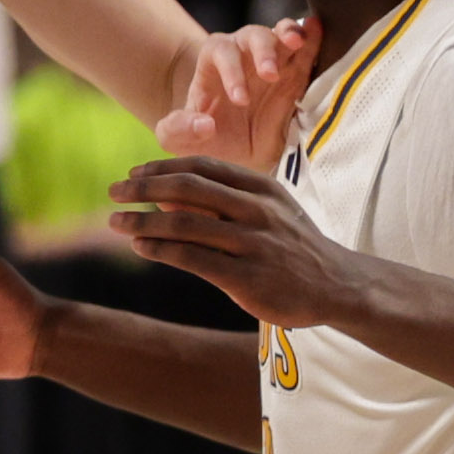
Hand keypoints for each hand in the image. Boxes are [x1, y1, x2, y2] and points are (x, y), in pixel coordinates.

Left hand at [108, 157, 365, 328]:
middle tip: (114, 192)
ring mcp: (253, 243)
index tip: (133, 173)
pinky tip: (141, 247)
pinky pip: (193, 258)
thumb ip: (220, 199)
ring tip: (116, 222)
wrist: (339, 286)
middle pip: (187, 188)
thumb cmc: (292, 244)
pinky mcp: (248, 277)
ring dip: (143, 221)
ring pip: (184, 224)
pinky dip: (161, 250)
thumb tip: (162, 194)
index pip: (201, 167)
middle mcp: (257, 210)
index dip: (161, 167)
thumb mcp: (266, 209)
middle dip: (143, 187)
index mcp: (260, 187)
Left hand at [156, 19, 317, 170]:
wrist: (240, 153)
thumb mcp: (180, 141)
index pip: (220, 54)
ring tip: (297, 42)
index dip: (230, 72)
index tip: (240, 100)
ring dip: (290, 34)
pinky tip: (317, 28)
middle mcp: (244, 56)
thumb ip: (178, 131)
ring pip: (281, 34)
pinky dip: (313, 37)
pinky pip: (307, 48)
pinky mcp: (299, 73)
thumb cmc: (207, 139)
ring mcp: (274, 61)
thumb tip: (203, 124)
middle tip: (270, 75)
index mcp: (213, 66)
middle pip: (253, 36)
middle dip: (261, 51)